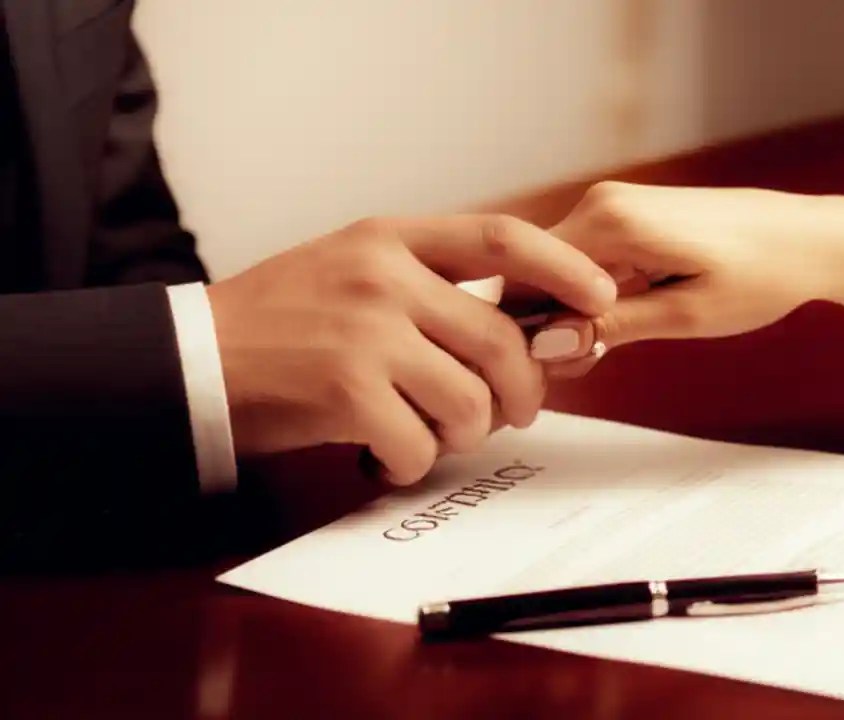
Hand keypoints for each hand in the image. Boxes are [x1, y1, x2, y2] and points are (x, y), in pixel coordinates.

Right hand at [207, 215, 615, 483]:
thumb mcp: (353, 271)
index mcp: (391, 238)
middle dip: (524, 390)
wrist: (191, 359)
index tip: (602, 297)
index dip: (565, 267)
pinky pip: (423, 444)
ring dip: (463, 433)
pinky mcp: (347, 392)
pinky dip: (413, 462)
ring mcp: (366, 333)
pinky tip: (383, 455)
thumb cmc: (282, 323)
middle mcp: (385, 278)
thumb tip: (529, 335)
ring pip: (471, 400)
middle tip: (515, 413)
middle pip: (503, 340)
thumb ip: (433, 290)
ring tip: (427, 433)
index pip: (502, 237)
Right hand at [532, 182, 843, 374]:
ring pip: (563, 268)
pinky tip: (626, 321)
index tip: (564, 366)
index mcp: (611, 221)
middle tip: (589, 364)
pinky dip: (594, 294)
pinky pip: (588, 258)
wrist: (812, 239)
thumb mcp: (686, 315)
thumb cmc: (762, 276)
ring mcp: (615, 202)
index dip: (534, 328)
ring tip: (610, 348)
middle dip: (553, 321)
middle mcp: (603, 201)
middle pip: (541, 271)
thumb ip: (612, 327)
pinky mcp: (631, 211)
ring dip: (575, 311)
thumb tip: (548, 342)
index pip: (529, 277)